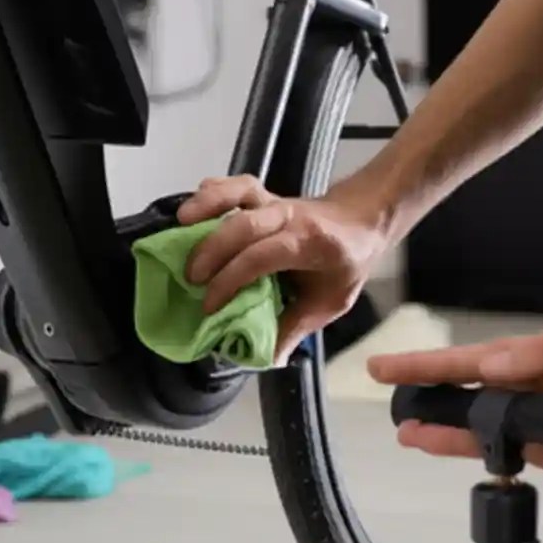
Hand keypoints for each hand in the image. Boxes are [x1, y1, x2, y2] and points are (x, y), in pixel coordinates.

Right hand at [177, 174, 391, 362]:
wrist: (362, 219)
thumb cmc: (346, 261)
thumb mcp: (331, 300)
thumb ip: (297, 326)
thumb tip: (268, 358)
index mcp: (309, 243)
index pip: (262, 256)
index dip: (231, 280)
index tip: (209, 306)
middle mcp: (290, 217)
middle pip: (244, 224)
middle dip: (212, 250)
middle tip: (190, 279)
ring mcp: (276, 201)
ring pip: (240, 191)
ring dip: (208, 205)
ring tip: (180, 224)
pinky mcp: (264, 195)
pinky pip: (236, 185)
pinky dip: (213, 192)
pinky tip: (192, 208)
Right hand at [368, 330, 542, 474]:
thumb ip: (536, 355)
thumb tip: (489, 366)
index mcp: (525, 359)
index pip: (462, 362)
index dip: (421, 365)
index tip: (383, 367)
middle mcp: (523, 390)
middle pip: (462, 397)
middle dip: (424, 399)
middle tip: (389, 403)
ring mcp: (535, 423)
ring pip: (479, 431)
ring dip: (444, 434)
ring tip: (409, 436)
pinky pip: (509, 456)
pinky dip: (482, 456)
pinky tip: (456, 453)